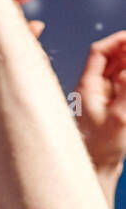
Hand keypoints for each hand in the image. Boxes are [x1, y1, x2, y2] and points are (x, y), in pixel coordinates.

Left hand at [74, 31, 125, 176]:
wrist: (97, 169)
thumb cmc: (102, 148)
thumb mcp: (118, 117)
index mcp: (87, 88)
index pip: (99, 52)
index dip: (119, 40)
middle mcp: (93, 88)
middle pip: (112, 57)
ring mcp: (102, 96)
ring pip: (119, 69)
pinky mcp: (111, 104)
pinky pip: (122, 83)